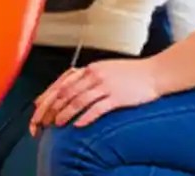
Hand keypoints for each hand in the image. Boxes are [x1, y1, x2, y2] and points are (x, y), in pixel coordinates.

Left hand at [30, 58, 159, 133]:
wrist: (155, 73)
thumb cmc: (131, 74)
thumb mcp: (106, 70)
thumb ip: (88, 78)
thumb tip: (71, 89)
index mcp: (90, 69)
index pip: (62, 82)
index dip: (48, 96)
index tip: (38, 107)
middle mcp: (95, 74)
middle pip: (66, 92)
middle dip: (52, 107)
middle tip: (44, 120)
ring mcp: (106, 85)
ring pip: (78, 100)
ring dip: (65, 113)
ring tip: (57, 124)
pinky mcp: (117, 96)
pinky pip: (97, 108)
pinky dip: (85, 117)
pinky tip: (78, 125)